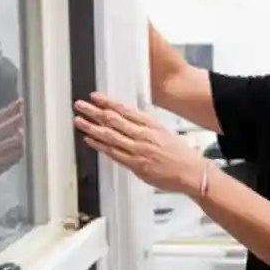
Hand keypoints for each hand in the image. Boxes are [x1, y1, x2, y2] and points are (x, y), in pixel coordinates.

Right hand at [0, 101, 23, 189]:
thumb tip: (15, 112)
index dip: (9, 109)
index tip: (20, 102)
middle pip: (4, 128)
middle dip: (18, 121)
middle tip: (29, 117)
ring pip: (11, 143)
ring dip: (22, 138)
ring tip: (28, 135)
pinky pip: (12, 157)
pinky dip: (19, 153)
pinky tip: (21, 150)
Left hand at [73, 93, 205, 194]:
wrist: (191, 172)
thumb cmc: (180, 154)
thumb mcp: (164, 132)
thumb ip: (145, 127)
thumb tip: (127, 122)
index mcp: (151, 124)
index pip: (124, 109)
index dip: (107, 102)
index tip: (95, 96)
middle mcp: (143, 134)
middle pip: (113, 120)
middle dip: (94, 111)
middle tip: (80, 105)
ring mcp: (138, 150)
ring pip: (109, 135)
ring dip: (91, 127)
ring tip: (78, 120)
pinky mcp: (135, 165)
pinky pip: (113, 153)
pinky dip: (100, 146)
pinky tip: (89, 139)